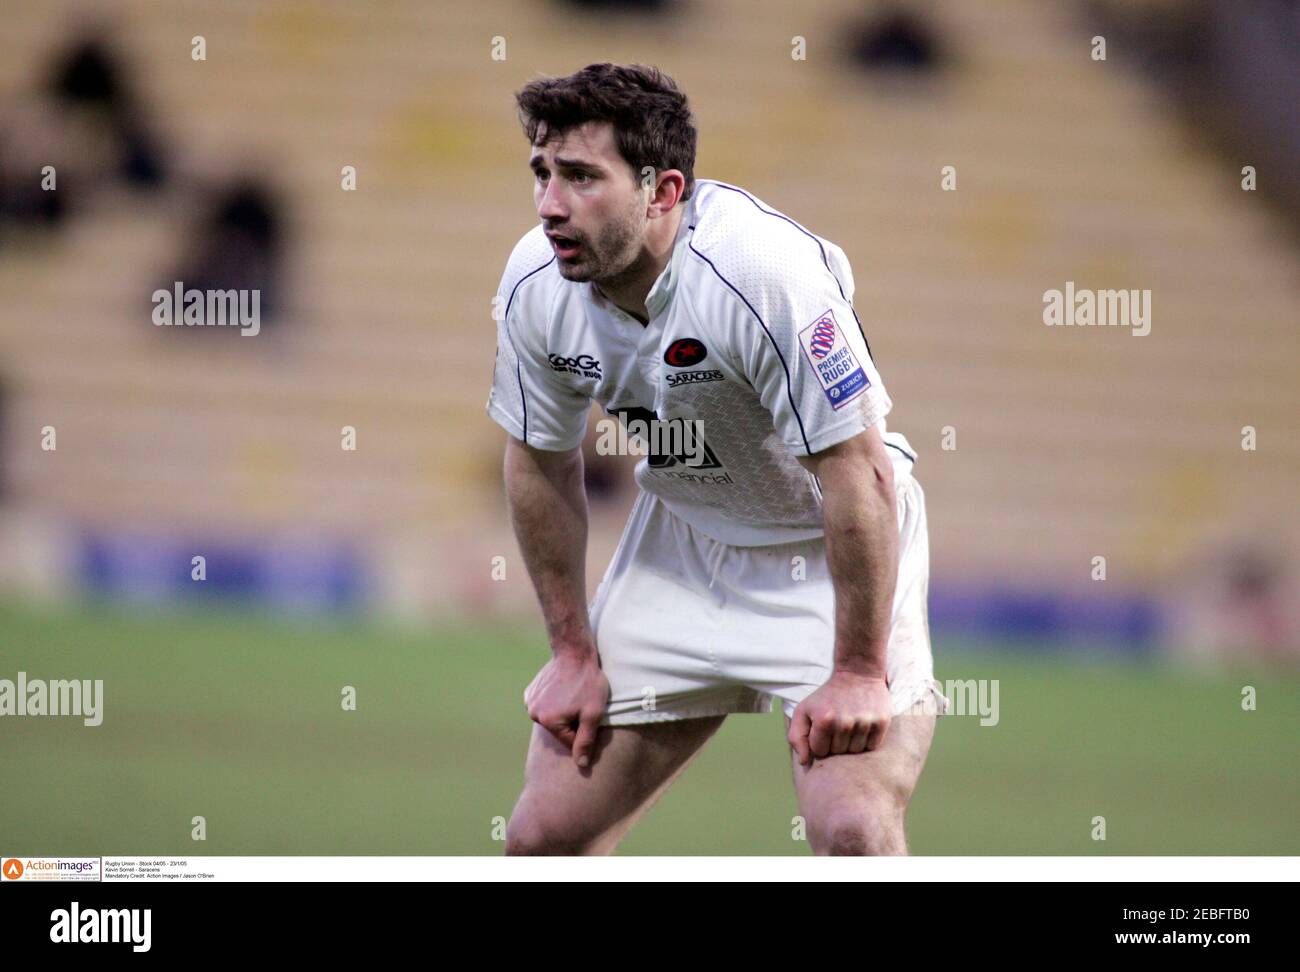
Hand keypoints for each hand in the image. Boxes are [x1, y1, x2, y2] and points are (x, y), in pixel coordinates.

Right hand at [523, 650, 610, 768]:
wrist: (574, 651)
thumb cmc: (588, 682)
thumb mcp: (593, 713)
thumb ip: (586, 741)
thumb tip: (581, 765)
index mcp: (548, 722)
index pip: (570, 741)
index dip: (584, 731)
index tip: (590, 714)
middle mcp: (534, 714)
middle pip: (559, 730)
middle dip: (573, 722)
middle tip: (583, 703)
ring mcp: (529, 702)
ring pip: (552, 719)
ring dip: (564, 712)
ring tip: (574, 696)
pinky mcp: (530, 692)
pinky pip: (545, 706)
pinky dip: (554, 702)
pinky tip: (564, 690)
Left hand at [788, 670, 891, 765]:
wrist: (858, 672)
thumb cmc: (827, 695)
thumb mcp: (804, 710)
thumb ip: (797, 737)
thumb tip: (804, 762)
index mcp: (824, 720)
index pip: (819, 751)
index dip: (820, 742)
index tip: (823, 728)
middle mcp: (845, 723)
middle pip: (838, 752)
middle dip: (835, 742)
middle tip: (838, 723)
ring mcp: (864, 723)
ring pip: (855, 751)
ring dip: (851, 742)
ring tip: (850, 724)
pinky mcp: (881, 722)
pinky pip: (871, 747)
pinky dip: (866, 740)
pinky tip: (862, 725)